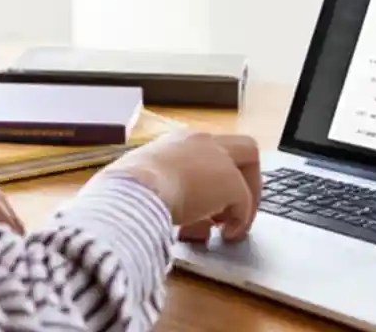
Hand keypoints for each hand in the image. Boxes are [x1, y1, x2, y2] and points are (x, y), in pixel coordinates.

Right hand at [101, 131, 260, 242]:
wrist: (134, 193)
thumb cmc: (127, 191)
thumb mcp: (143, 184)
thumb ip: (160, 189)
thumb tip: (168, 209)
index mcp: (177, 141)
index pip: (207, 149)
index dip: (214, 171)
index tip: (207, 195)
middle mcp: (201, 142)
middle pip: (242, 147)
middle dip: (245, 177)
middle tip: (237, 204)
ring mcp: (218, 159)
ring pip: (248, 167)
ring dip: (244, 198)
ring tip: (230, 223)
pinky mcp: (230, 183)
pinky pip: (245, 202)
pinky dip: (242, 220)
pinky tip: (228, 235)